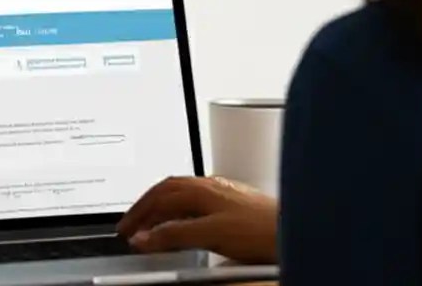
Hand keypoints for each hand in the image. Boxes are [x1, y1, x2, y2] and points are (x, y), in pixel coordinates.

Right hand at [116, 176, 278, 263]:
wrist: (296, 227)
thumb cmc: (260, 228)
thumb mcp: (210, 233)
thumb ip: (175, 235)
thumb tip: (144, 236)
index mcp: (200, 188)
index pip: (159, 196)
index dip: (138, 213)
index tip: (125, 229)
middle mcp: (209, 186)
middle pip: (167, 191)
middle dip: (145, 207)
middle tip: (131, 225)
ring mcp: (222, 193)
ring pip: (181, 195)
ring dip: (161, 208)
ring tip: (151, 224)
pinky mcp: (233, 204)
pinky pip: (195, 203)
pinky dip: (179, 212)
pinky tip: (183, 224)